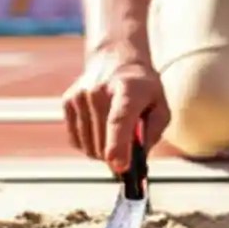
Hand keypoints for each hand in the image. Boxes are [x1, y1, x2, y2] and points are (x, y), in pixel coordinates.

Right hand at [62, 53, 170, 174]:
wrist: (115, 60)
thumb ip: (152, 135)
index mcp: (128, 90)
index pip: (119, 120)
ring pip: (89, 148)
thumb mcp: (160, 107)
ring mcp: (80, 96)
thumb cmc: (142, 89)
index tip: (120, 167)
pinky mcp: (68, 103)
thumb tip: (136, 163)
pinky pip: (77, 142)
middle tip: (129, 150)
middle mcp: (99, 91)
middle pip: (103, 144)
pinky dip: (90, 145)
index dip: (118, 146)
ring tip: (116, 133)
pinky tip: (101, 129)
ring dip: (103, 153)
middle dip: (118, 157)